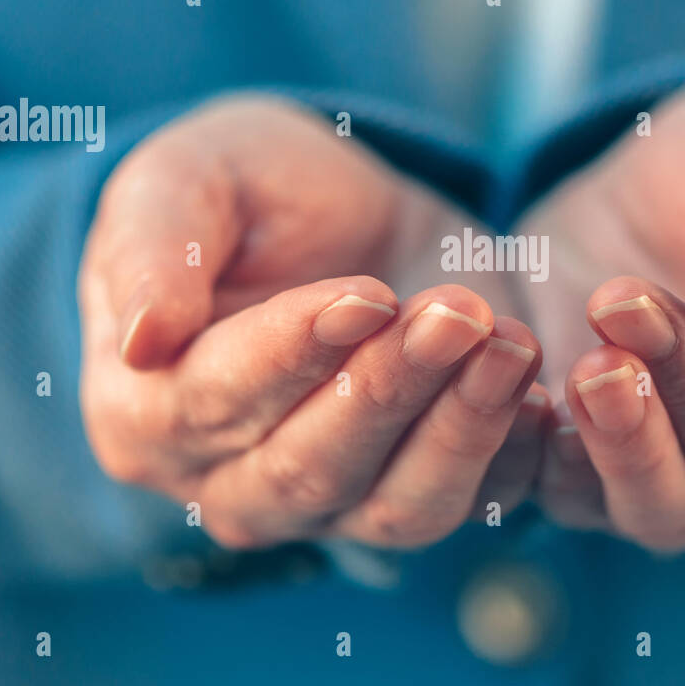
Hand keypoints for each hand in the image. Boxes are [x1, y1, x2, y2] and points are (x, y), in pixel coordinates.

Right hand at [79, 94, 549, 549]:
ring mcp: (330, 506)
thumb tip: (140, 340)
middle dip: (391, 389)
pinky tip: (544, 393)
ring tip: (510, 343)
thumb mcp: (184, 179)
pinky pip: (471, 503)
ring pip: (397, 506)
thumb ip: (152, 247)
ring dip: (461, 428)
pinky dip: (512, 456)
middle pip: (311, 468)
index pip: (216, 402)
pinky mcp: (417, 489)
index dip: (293, 353)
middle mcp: (231, 483)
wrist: (340, 215)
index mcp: (146, 415)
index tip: (365, 294)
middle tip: (457, 311)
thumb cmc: (244, 192)